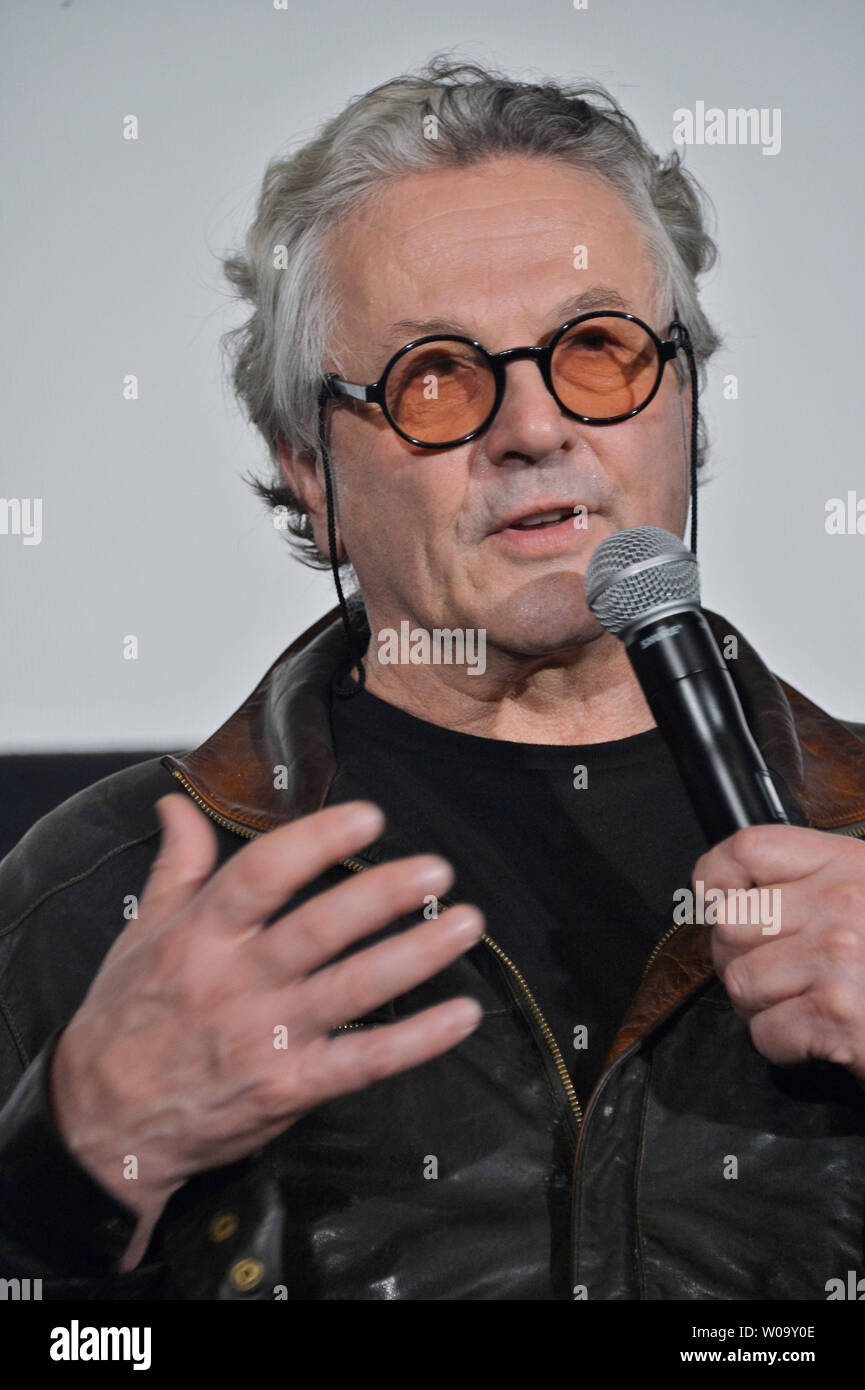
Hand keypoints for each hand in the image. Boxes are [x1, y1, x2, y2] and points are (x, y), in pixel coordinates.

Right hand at [50, 794, 484, 1267]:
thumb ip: (176, 866)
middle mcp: (237, 982)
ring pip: (354, 988)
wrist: (101, 1127)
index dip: (317, 841)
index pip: (262, 874)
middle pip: (319, 928)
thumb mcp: (140, 935)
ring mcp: (267, 1037)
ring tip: (466, 923)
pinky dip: (418, 1040)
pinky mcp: (290, 1087)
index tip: (368, 816)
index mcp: (200, 936)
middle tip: (436, 868)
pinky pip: (365, 1061)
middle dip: (383, 894)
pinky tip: (462, 1015)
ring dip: (418, 955)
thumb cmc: (124, 1023)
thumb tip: (180, 803)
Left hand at [694, 824, 864, 1081]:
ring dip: (760, 1006)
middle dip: (738, 957)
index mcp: (848, 864)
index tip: (717, 904)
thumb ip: (815, 885)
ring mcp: (840, 960)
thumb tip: (729, 895)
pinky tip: (819, 1038)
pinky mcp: (840, 1018)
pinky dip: (783, 1046)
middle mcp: (842, 904)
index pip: (748, 849)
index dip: (715, 878)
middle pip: (730, 923)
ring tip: (799, 1006)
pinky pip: (766, 1033)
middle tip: (773, 974)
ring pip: (740, 982)